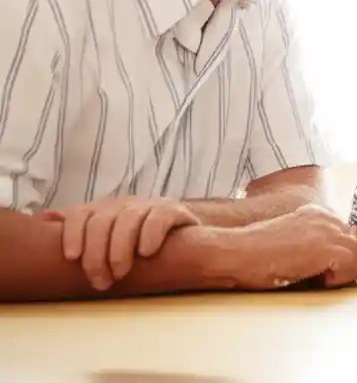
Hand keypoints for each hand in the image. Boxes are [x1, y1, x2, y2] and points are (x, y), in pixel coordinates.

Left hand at [42, 197, 199, 289]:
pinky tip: (146, 253)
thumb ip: (78, 225)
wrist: (182, 229)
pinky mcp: (172, 211)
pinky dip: (150, 235)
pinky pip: (158, 218)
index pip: (80, 214)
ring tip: (120, 274)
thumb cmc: (137, 237)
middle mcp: (122, 205)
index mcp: (102, 210)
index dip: (72, 234)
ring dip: (120, 250)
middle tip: (101, 282)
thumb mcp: (105, 231)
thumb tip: (43, 217)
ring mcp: (148, 206)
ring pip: (127, 221)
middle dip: (97, 255)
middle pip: (101, 223)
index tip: (71, 258)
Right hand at [211, 204, 356, 289]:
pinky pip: (353, 265)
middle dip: (355, 262)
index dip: (344, 254)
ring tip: (324, 280)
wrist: (235, 252)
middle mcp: (327, 218)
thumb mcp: (291, 242)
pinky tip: (319, 281)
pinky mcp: (328, 249)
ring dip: (349, 271)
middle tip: (334, 279)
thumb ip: (314, 246)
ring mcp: (329, 232)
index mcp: (318, 214)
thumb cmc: (255, 254)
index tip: (326, 270)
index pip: (350, 233)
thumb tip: (333, 267)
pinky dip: (341, 278)